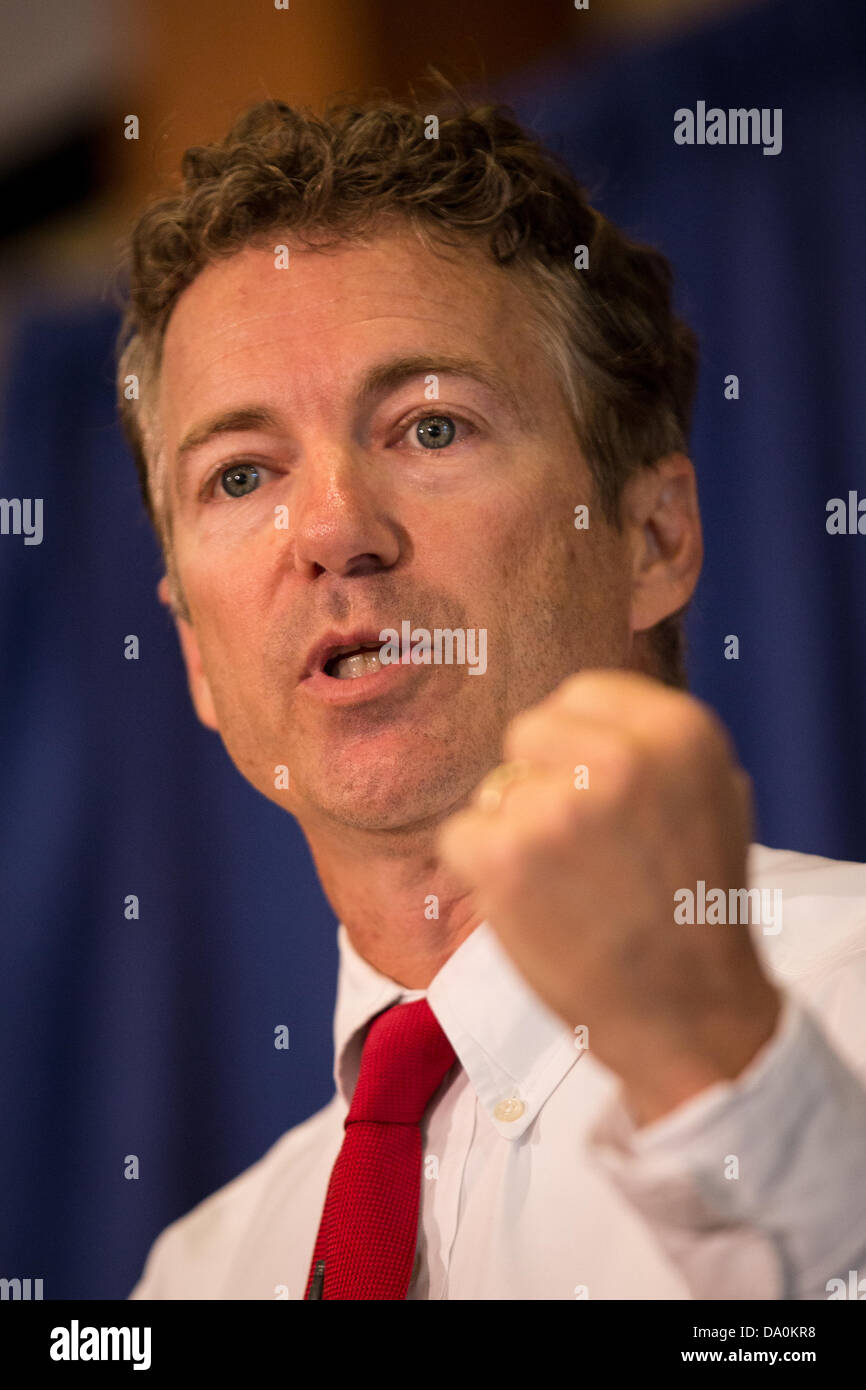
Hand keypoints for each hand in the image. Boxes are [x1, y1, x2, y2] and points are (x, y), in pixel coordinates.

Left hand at [437, 670, 781, 1125]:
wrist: (689, 1013)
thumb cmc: (694, 906)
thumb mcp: (712, 795)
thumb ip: (651, 744)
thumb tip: (581, 708)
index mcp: (680, 732)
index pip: (582, 693)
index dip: (575, 743)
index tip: (588, 786)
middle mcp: (621, 757)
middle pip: (527, 732)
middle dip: (538, 781)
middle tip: (574, 845)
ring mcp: (558, 806)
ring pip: (495, 791)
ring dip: (515, 833)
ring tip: (566, 886)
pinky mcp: (504, 856)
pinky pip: (461, 835)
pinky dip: (481, 872)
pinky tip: (532, 906)